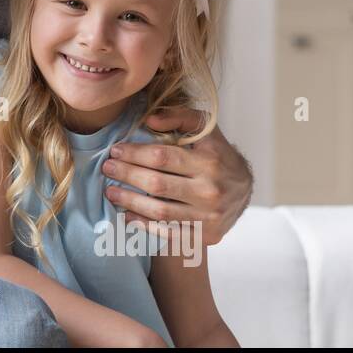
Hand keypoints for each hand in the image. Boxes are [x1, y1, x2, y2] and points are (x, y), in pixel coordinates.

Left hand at [102, 107, 251, 245]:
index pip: (162, 157)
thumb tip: (150, 120)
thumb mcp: (206, 130)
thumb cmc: (218, 155)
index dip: (134, 154)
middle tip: (107, 169)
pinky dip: (144, 224)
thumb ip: (181, 117)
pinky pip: (168, 232)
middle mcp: (210, 191)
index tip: (115, 150)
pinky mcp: (205, 235)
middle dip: (126, 175)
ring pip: (159, 211)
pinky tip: (127, 215)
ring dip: (130, 201)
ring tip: (111, 192)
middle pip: (157, 185)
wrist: (244, 191)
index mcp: (210, 162)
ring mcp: (208, 216)